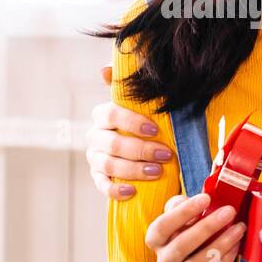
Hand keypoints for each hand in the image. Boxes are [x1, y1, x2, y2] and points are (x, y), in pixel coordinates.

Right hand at [86, 65, 173, 200]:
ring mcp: (95, 158)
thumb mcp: (141, 101)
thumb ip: (128, 86)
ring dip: (134, 169)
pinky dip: (115, 190)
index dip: (131, 122)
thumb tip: (105, 70)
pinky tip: (132, 191)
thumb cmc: (144, 120)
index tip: (154, 130)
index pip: (110, 114)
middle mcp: (96, 136)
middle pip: (112, 143)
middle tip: (166, 154)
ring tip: (157, 172)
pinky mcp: (98, 178)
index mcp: (103, 114)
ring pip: (109, 165)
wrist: (144, 146)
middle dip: (140, 149)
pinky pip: (102, 186)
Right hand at [147, 192, 244, 261]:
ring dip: (221, 244)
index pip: (162, 226)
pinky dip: (227, 259)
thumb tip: (200, 200)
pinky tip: (236, 244)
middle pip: (182, 246)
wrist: (191, 254)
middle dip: (208, 227)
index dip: (183, 212)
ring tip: (238, 227)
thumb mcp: (179, 212)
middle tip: (229, 211)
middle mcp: (164, 260)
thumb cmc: (186, 226)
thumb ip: (183, 203)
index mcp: (155, 239)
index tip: (206, 198)